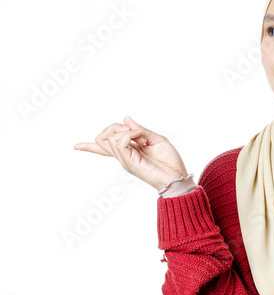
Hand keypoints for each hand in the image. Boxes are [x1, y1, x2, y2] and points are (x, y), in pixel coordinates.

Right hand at [73, 115, 188, 190]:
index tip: (75, 146)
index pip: (104, 148)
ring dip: (126, 130)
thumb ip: (140, 129)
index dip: (88, 146)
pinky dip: (129, 134)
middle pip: (102, 137)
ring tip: (141, 137)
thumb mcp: (156, 138)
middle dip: (113, 126)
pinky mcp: (129, 162)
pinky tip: (141, 139)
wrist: (177, 175)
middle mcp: (123, 156)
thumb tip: (125, 119)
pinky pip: (120, 142)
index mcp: (128, 150)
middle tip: (135, 131)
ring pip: (109, 137)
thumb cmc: (170, 161)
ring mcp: (125, 160)